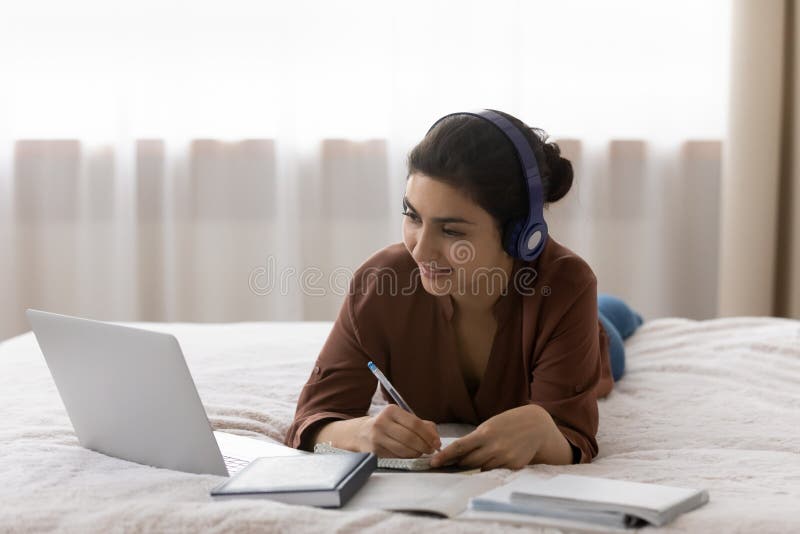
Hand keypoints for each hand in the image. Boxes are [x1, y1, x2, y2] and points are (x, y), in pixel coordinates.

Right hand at [356, 404, 440, 456]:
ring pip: (404, 449)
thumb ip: (422, 425)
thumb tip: (436, 438)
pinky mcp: (374, 451)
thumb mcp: (402, 418)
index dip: (428, 435)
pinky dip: (407, 457)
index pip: (414, 423)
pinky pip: (396, 456)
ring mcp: (377, 437)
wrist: (362, 433)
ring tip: (421, 452)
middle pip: (410, 437)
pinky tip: (409, 454)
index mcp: (391, 411)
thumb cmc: (388, 425)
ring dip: (416, 453)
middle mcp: (382, 422)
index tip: (436, 443)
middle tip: (431, 450)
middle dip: (424, 445)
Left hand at [429, 405, 559, 469]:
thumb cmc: (507, 424)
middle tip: (452, 463)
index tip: (432, 463)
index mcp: (485, 433)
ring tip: (480, 457)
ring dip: (475, 466)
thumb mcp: (490, 426)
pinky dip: (491, 467)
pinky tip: (497, 459)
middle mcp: (493, 447)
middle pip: (468, 462)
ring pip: (481, 469)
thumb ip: (476, 439)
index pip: (459, 447)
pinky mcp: (513, 466)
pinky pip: (495, 471)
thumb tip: (458, 454)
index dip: (444, 456)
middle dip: (459, 463)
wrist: (536, 426)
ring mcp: (504, 458)